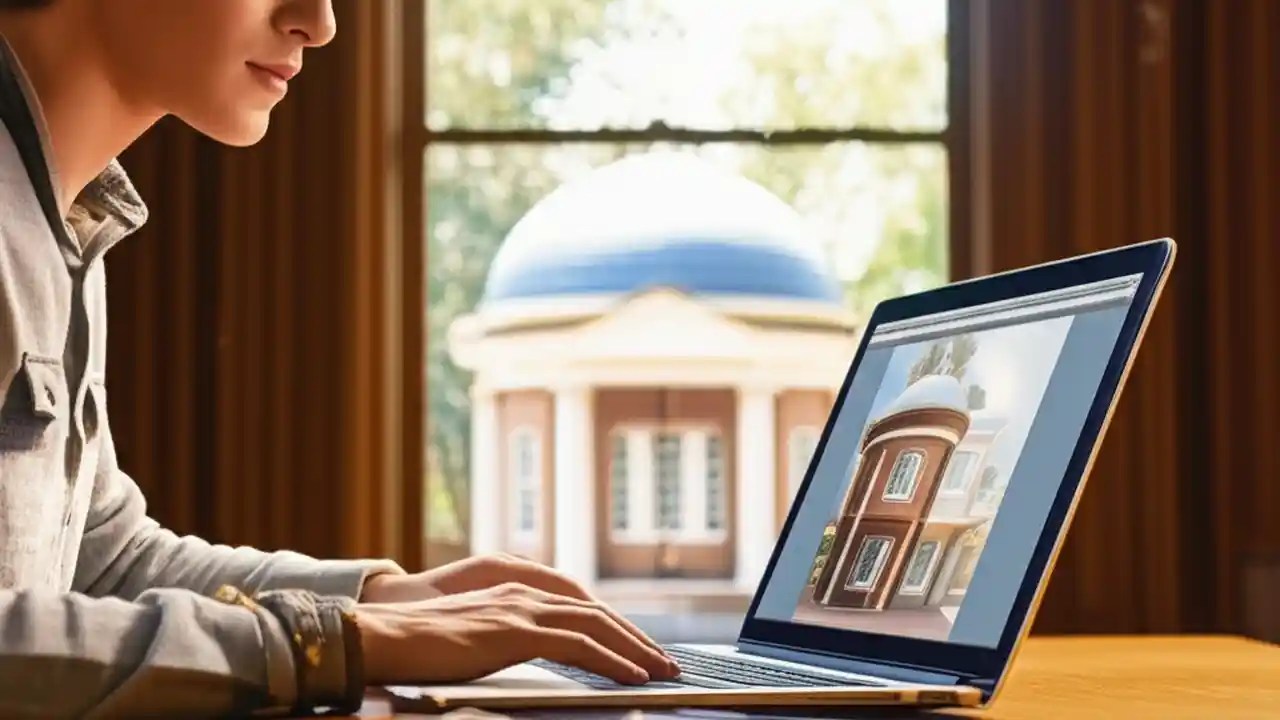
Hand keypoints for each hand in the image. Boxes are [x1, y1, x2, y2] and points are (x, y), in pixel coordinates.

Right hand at [360, 553, 673, 672]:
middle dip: (638, 638)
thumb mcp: (472, 638)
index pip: (580, 608)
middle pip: (598, 613)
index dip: (616, 629)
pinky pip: (578, 646)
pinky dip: (612, 661)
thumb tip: (524, 655)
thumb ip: (502, 638)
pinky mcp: (515, 632)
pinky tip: (633, 677)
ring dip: (636, 650)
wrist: (382, 636)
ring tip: (663, 671)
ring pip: (597, 626)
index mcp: (514, 593)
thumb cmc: (418, 645)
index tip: (642, 650)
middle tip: (668, 663)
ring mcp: (521, 610)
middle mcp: (523, 594)